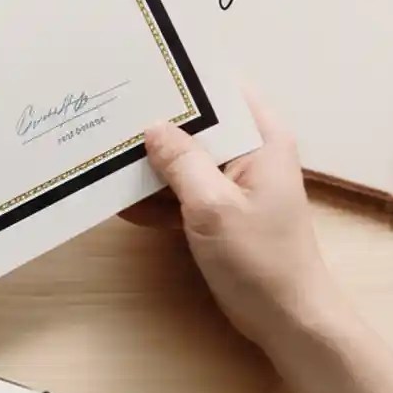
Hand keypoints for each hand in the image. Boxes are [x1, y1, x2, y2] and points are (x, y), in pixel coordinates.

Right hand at [122, 97, 336, 349]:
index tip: (144, 71)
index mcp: (262, 139)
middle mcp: (250, 153)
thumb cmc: (259, 259)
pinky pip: (183, 192)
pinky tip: (120, 202)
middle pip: (200, 123)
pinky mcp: (220, 211)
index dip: (186, 79)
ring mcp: (234, 184)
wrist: (288, 320)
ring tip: (104, 154)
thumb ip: (182, 162)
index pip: (224, 89)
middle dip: (159, 121)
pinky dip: (157, 197)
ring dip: (151, 163)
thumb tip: (152, 125)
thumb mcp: (213, 206)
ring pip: (186, 159)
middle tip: (111, 112)